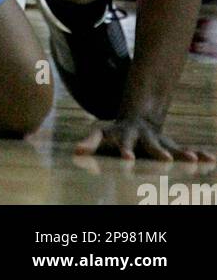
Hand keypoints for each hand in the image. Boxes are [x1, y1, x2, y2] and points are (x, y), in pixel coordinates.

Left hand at [75, 118, 215, 162]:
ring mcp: (160, 142)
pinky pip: (186, 151)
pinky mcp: (171, 147)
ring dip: (183, 154)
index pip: (124, 145)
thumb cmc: (115, 133)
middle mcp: (145, 139)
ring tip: (194, 159)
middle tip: (166, 159)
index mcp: (126, 137)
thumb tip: (76, 152)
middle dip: (158, 152)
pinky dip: (199, 155)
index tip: (127, 158)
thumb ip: (90, 143)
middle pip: (151, 146)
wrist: (138, 119)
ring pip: (173, 148)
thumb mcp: (100, 135)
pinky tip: (211, 159)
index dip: (125, 151)